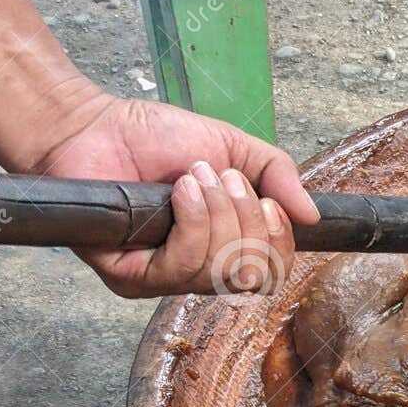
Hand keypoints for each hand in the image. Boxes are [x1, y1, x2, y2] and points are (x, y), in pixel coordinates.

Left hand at [22, 91, 318, 297]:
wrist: (95, 127)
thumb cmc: (154, 139)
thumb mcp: (235, 148)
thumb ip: (278, 175)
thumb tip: (312, 215)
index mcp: (225, 246)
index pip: (273, 272)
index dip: (280, 241)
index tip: (269, 200)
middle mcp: (197, 271)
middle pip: (254, 275)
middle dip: (248, 220)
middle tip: (223, 178)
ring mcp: (164, 279)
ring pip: (221, 270)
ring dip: (217, 214)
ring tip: (194, 176)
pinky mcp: (131, 279)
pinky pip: (183, 267)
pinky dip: (192, 222)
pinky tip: (180, 192)